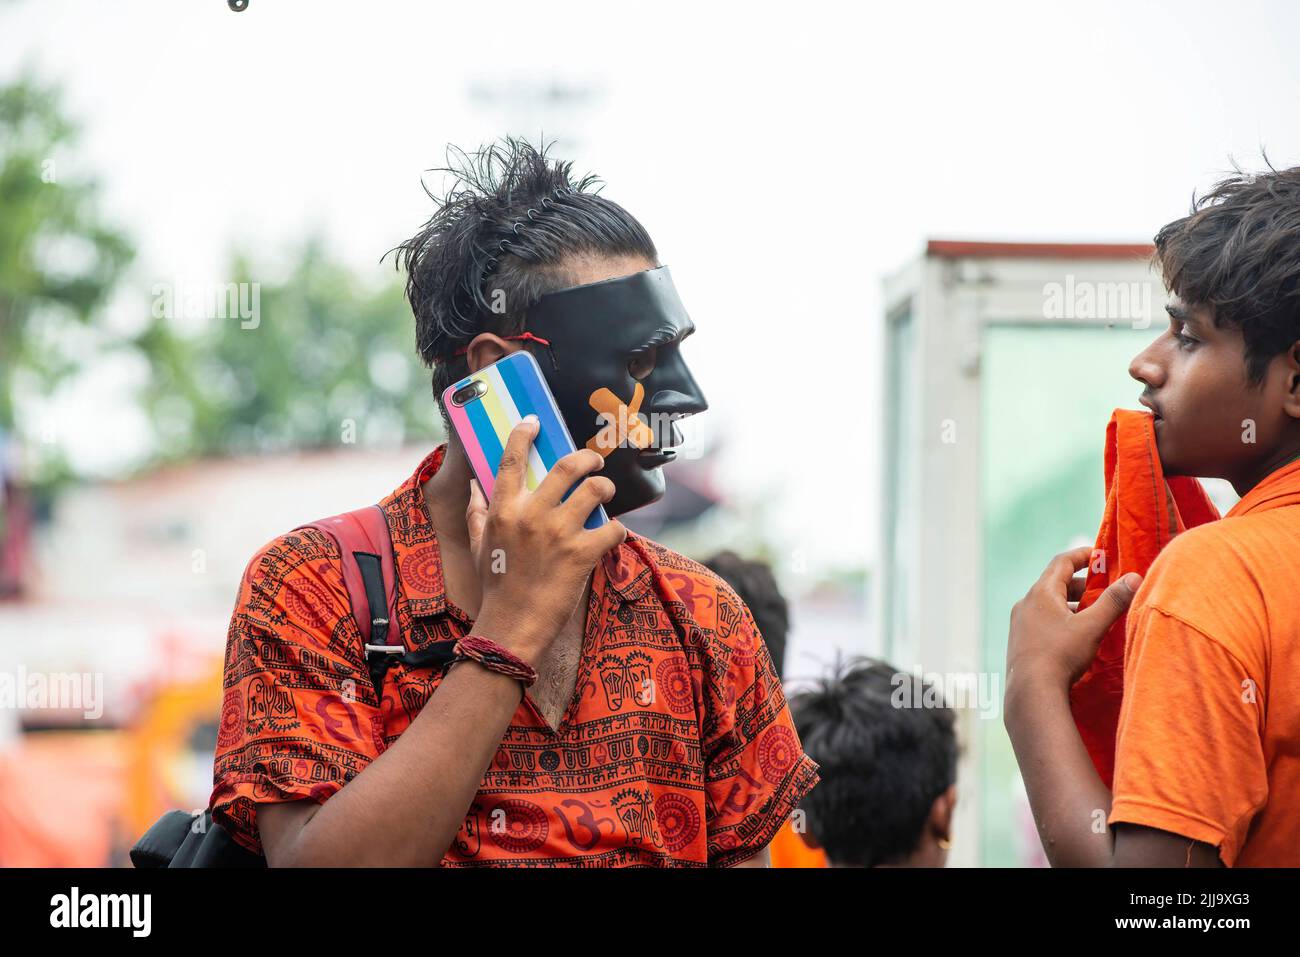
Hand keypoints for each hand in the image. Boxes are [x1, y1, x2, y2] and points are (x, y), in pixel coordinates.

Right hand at [467, 416, 626, 663]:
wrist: (512, 626)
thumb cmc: (496, 587)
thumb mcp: (479, 546)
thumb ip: (478, 513)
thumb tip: (474, 486)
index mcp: (503, 510)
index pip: (512, 459)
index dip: (524, 433)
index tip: (534, 421)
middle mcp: (531, 515)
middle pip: (567, 466)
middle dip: (588, 459)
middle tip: (595, 463)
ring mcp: (558, 533)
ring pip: (596, 490)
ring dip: (605, 490)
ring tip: (605, 496)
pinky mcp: (582, 554)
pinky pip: (613, 529)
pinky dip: (616, 531)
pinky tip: (611, 536)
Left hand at [1006, 545, 1141, 691]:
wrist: (1031, 694)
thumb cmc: (1061, 656)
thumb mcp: (1092, 626)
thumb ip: (1113, 601)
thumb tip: (1134, 577)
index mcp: (1040, 593)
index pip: (1061, 562)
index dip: (1083, 555)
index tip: (1100, 555)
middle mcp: (1025, 604)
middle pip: (1055, 584)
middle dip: (1081, 585)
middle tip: (1103, 590)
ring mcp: (1020, 624)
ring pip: (1049, 605)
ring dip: (1071, 605)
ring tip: (1093, 614)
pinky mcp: (1019, 642)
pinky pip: (1042, 621)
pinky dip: (1061, 619)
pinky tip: (1075, 635)